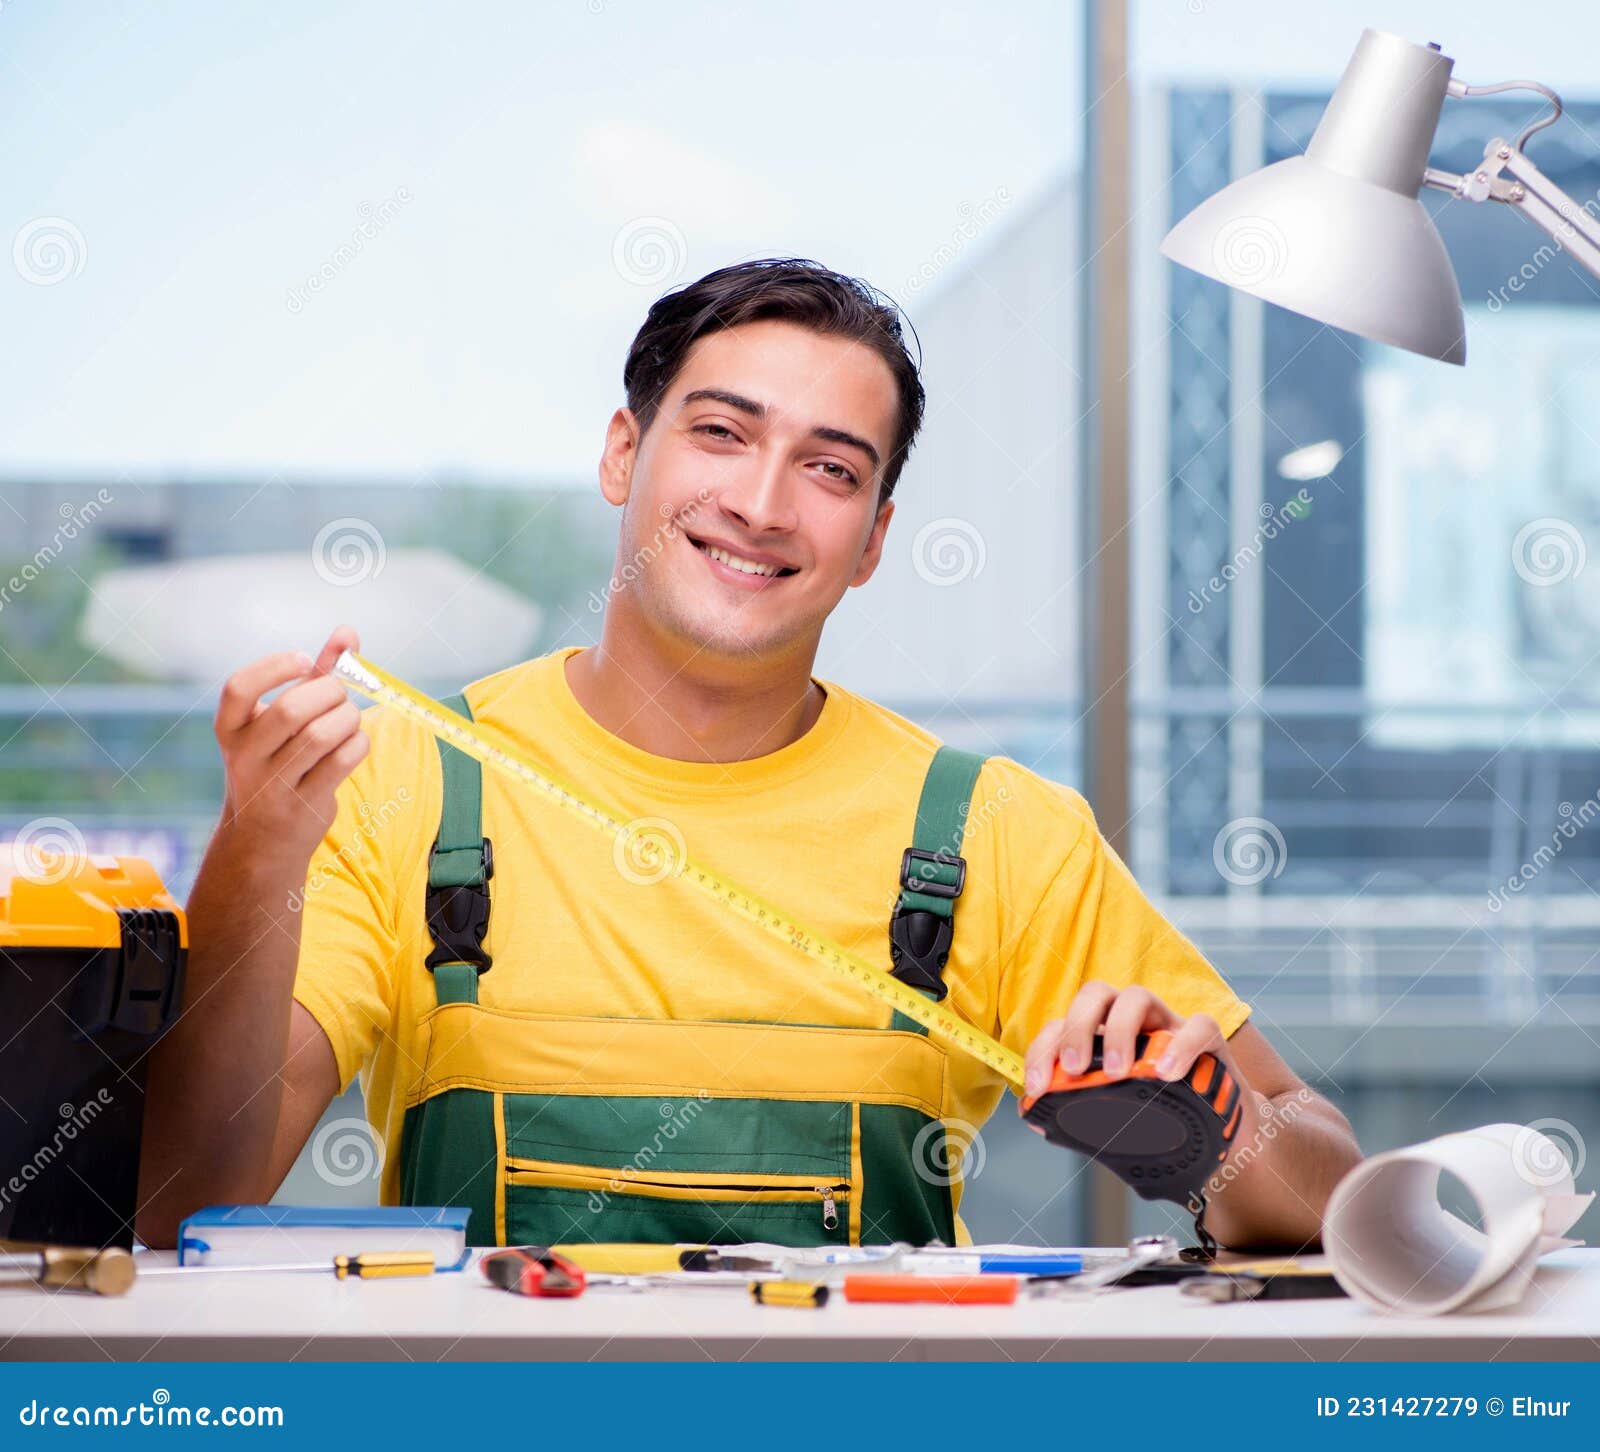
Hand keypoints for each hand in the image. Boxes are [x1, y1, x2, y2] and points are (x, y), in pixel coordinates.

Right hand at [212, 625, 366, 868]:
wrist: (263, 835)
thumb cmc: (280, 758)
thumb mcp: (286, 717)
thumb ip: (316, 673)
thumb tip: (349, 631)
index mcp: (231, 728)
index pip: (238, 687)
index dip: (276, 667)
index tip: (305, 660)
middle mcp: (245, 756)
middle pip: (291, 709)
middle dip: (330, 693)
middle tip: (340, 695)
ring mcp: (272, 785)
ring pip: (322, 735)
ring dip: (349, 718)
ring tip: (349, 719)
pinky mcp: (304, 805)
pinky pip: (342, 761)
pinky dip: (359, 743)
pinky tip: (354, 742)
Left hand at [1021, 981, 1237, 1109]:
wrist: (1222, 1144)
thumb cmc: (1160, 1122)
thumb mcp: (1114, 1120)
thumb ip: (1078, 1112)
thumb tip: (1032, 1118)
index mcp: (1102, 1038)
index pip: (1063, 1025)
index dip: (1043, 1050)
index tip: (1035, 1088)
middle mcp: (1132, 1024)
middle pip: (1096, 995)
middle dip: (1077, 1026)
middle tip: (1072, 1068)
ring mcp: (1170, 1027)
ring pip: (1138, 996)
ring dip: (1119, 1029)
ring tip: (1115, 1072)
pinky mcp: (1210, 1042)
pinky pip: (1199, 1025)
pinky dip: (1181, 1046)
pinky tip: (1166, 1074)